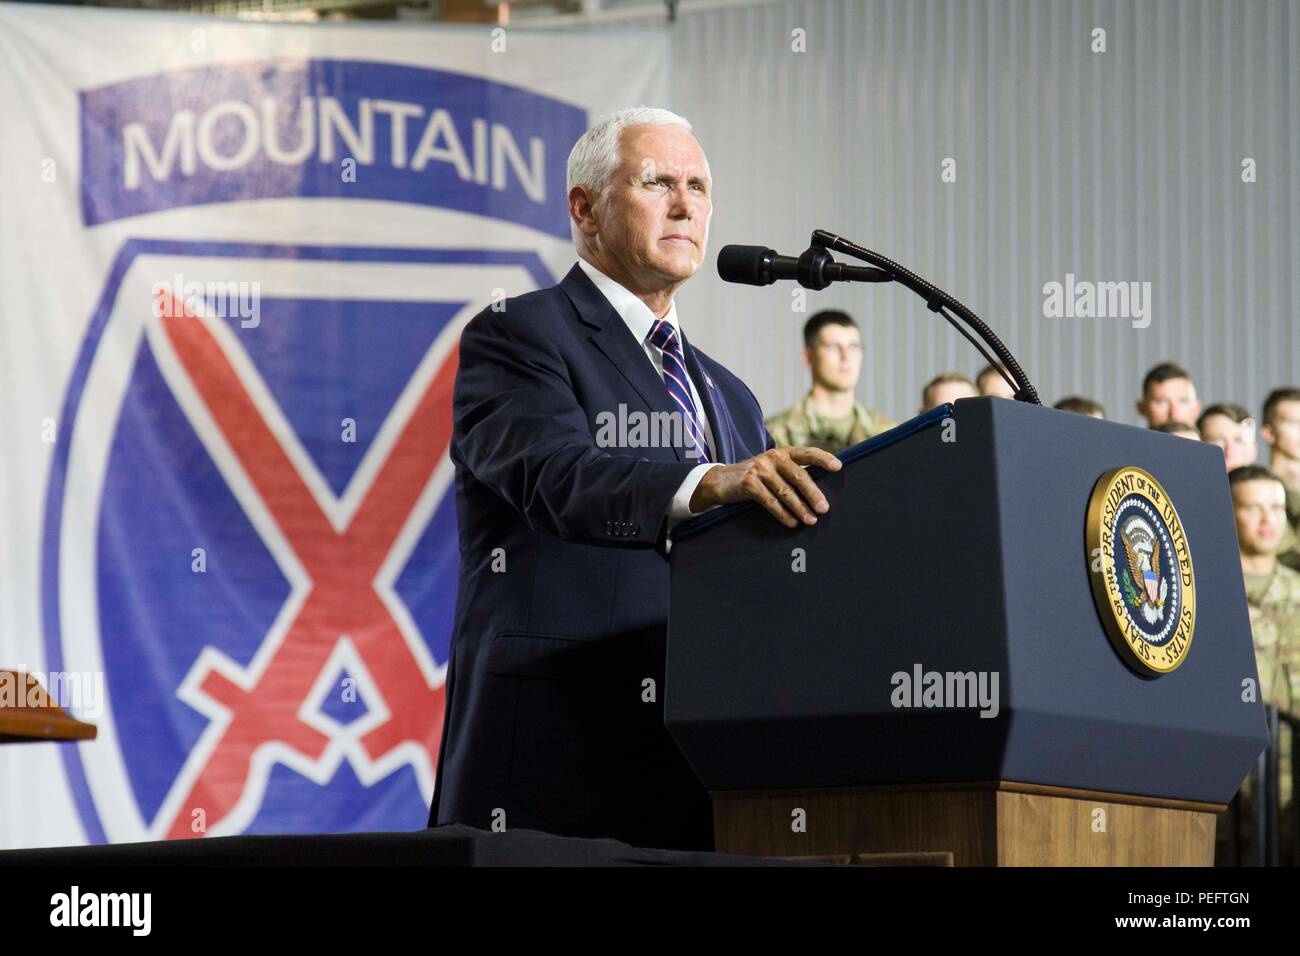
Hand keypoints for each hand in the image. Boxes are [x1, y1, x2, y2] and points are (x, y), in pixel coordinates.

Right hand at [689, 446, 841, 527]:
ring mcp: (760, 469)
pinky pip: (770, 502)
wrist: (720, 481)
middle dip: (813, 494)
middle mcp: (773, 457)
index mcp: (783, 452)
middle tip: (824, 509)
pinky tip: (791, 523)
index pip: (807, 453)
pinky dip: (782, 514)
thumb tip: (818, 494)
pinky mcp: (749, 483)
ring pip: (785, 492)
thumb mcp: (772, 470)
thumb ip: (791, 474)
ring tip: (810, 521)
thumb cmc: (754, 478)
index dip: (823, 458)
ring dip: (800, 508)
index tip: (838, 467)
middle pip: (798, 476)